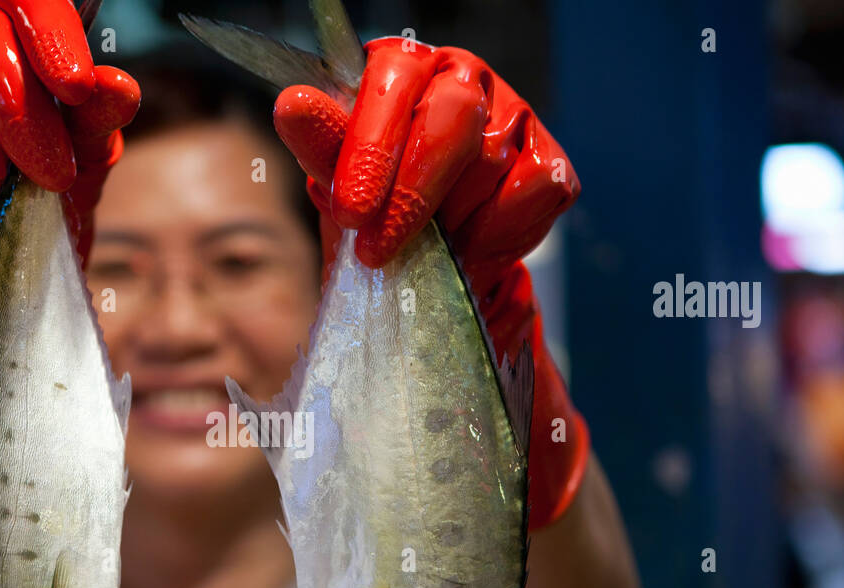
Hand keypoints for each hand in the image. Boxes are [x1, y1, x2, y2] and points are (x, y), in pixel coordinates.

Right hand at [0, 0, 138, 496]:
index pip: (27, 0)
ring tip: (25, 192)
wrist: (3, 235)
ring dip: (1, 163)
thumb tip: (118, 87)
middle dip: (25, 117)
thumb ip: (101, 114)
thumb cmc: (51, 172)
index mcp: (14, 18)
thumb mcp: (90, 146)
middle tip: (56, 174)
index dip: (51, 37)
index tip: (79, 87)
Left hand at [274, 36, 587, 528]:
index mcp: (403, 71)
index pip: (392, 85)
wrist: (427, 260)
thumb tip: (294, 107)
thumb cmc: (377, 208)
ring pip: (492, 164)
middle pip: (451, 121)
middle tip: (379, 252)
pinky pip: (534, 192)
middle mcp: (463, 80)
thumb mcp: (343, 188)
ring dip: (451, 227)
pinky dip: (500, 235)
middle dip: (411, 197)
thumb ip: (324, 151)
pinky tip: (470, 255)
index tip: (352, 209)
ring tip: (424, 257)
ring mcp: (514, 117)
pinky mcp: (549, 163)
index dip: (372, 147)